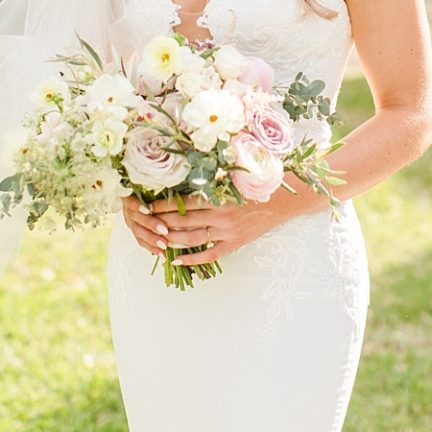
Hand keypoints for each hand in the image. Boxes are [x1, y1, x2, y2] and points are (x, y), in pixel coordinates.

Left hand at [119, 181, 319, 264]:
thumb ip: (214, 177)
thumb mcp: (237, 175)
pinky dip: (192, 259)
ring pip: (191, 239)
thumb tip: (187, 172)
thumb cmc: (262, 181)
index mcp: (220, 196)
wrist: (288, 199)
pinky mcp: (235, 243)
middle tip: (143, 222)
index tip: (145, 204)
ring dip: (170, 240)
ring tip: (154, 239)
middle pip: (182, 222)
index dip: (162, 206)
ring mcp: (228, 232)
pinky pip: (210, 255)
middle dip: (160, 222)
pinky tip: (176, 259)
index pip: (183, 203)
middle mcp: (222, 216)